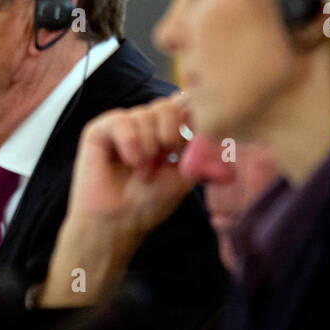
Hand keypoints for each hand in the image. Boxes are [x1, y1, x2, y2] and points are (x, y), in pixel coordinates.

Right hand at [41, 94, 197, 305]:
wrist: (117, 223)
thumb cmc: (148, 204)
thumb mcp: (186, 177)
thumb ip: (204, 155)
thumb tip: (230, 145)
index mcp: (167, 133)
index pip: (184, 106)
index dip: (191, 116)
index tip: (194, 139)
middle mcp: (145, 126)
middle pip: (167, 106)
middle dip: (171, 133)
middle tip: (166, 159)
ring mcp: (123, 126)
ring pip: (145, 113)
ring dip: (149, 146)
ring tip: (143, 172)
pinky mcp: (99, 130)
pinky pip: (121, 120)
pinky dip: (131, 142)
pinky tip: (131, 162)